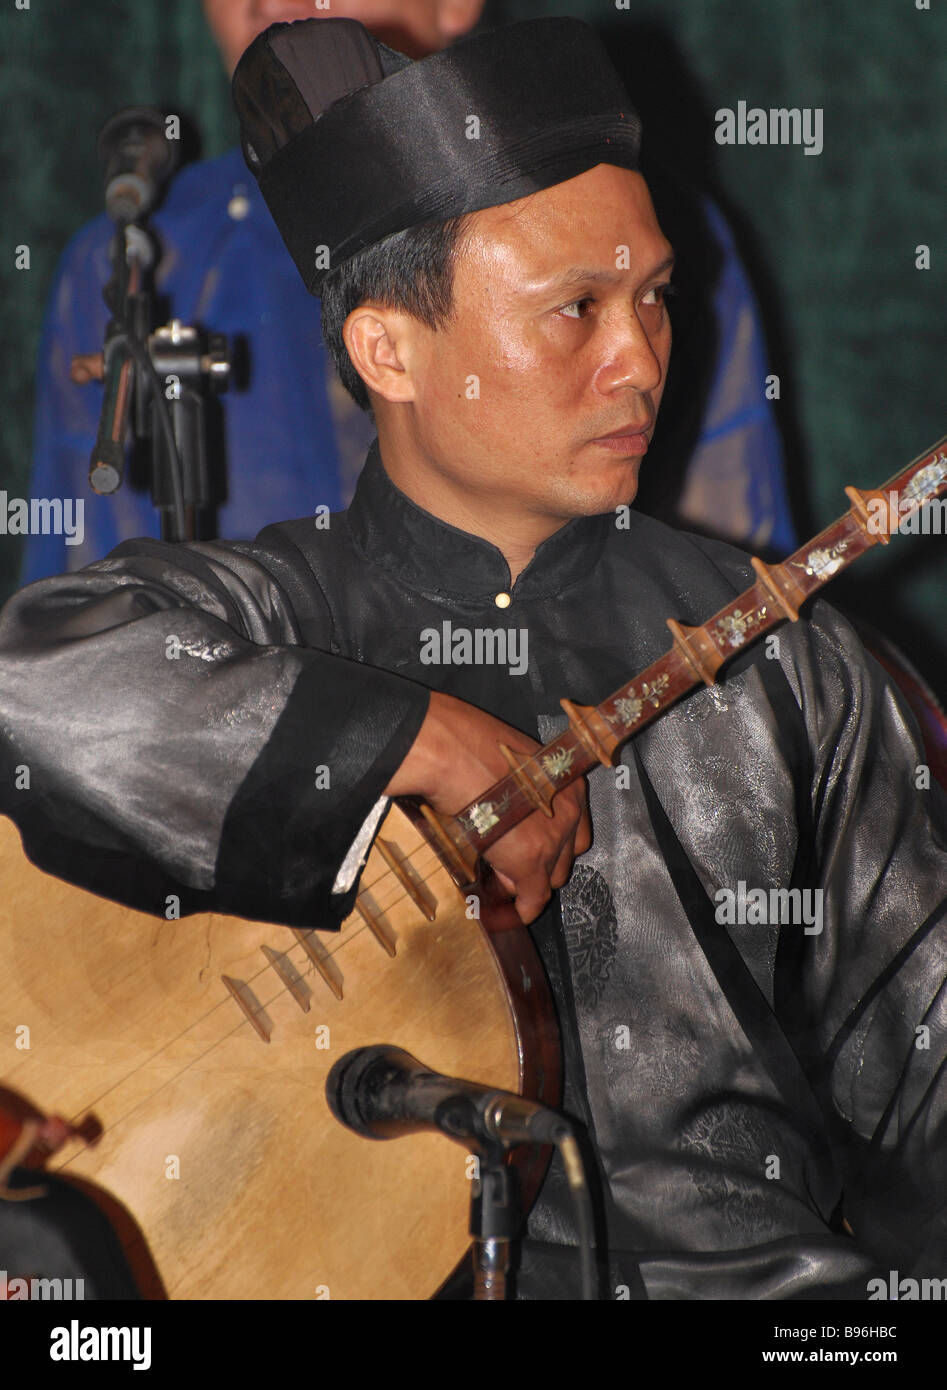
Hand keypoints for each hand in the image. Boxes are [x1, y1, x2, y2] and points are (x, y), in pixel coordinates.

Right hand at [385, 690, 590, 922]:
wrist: (454, 754)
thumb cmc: (471, 747)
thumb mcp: (512, 764)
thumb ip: (523, 791)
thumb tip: (512, 814)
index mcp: (567, 781)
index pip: (575, 824)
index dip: (554, 839)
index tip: (538, 845)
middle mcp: (570, 810)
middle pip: (568, 853)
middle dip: (544, 862)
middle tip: (517, 864)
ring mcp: (553, 838)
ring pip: (552, 877)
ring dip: (531, 882)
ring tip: (506, 880)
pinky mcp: (531, 861)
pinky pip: (533, 898)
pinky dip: (524, 909)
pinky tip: (512, 912)